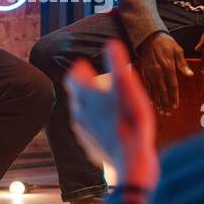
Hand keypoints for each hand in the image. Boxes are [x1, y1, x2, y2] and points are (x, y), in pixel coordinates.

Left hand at [67, 40, 158, 188]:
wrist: (131, 160)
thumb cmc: (130, 121)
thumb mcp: (127, 87)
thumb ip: (117, 64)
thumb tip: (112, 43)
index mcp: (85, 97)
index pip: (73, 77)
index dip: (79, 70)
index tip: (87, 66)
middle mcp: (79, 114)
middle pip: (77, 95)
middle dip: (86, 86)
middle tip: (99, 81)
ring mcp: (83, 132)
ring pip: (82, 113)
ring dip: (91, 106)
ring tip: (105, 102)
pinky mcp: (90, 147)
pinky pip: (89, 130)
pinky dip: (96, 124)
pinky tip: (109, 125)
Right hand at [135, 32, 192, 113]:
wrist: (150, 37)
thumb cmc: (166, 43)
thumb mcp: (178, 50)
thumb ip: (183, 64)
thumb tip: (190, 74)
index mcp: (168, 66)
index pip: (172, 85)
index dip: (174, 97)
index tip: (175, 106)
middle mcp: (158, 71)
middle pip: (162, 91)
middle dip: (165, 103)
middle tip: (168, 114)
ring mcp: (150, 72)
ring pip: (154, 90)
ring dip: (157, 102)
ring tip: (161, 111)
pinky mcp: (144, 72)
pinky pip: (146, 85)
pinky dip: (149, 94)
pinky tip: (151, 102)